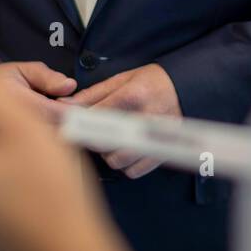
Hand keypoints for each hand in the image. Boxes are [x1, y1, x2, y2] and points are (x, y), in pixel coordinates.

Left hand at [66, 64, 181, 177]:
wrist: (186, 88)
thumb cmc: (150, 82)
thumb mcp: (122, 80)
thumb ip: (92, 94)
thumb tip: (64, 105)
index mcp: (134, 94)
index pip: (97, 116)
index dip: (79, 123)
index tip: (71, 126)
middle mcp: (146, 117)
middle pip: (106, 142)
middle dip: (93, 141)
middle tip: (91, 134)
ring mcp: (157, 137)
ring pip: (119, 160)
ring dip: (109, 155)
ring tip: (111, 143)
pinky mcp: (163, 151)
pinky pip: (135, 171)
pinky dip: (126, 166)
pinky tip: (126, 152)